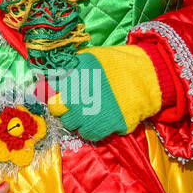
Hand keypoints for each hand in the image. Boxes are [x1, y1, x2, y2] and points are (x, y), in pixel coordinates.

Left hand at [39, 44, 162, 143]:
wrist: (145, 76)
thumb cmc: (116, 63)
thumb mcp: (89, 58)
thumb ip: (69, 68)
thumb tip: (51, 76)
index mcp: (69, 78)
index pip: (47, 90)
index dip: (52, 91)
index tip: (58, 91)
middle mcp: (74, 98)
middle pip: (55, 110)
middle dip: (62, 107)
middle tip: (73, 103)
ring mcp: (88, 115)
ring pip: (71, 125)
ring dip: (76, 119)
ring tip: (87, 112)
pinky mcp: (104, 127)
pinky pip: (88, 135)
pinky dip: (91, 130)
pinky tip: (97, 121)